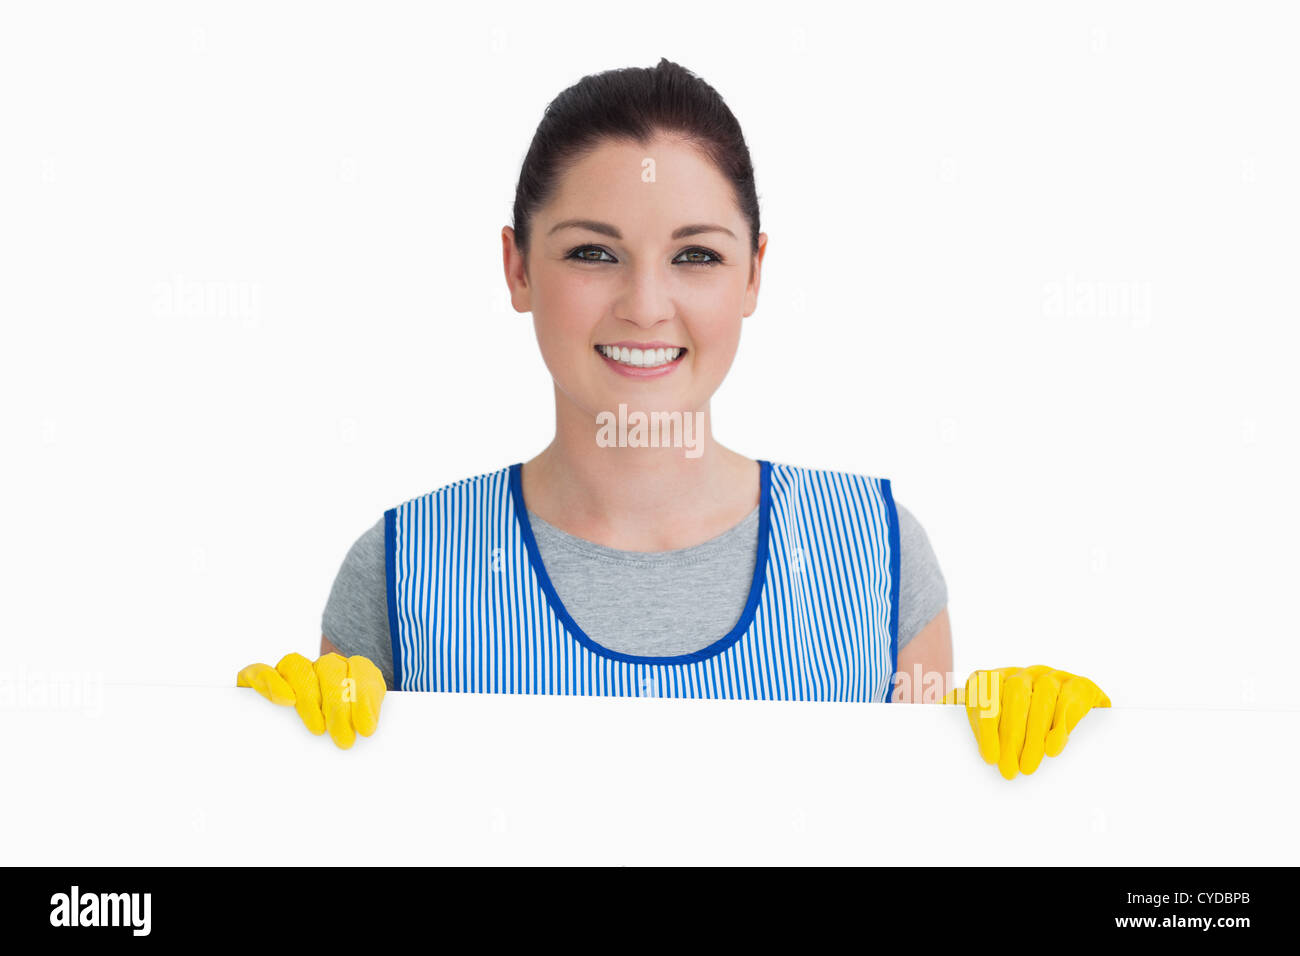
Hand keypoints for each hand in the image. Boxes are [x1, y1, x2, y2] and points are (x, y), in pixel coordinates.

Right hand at [236, 652, 385, 748]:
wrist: (278, 745)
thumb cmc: (326, 739)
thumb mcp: (347, 729)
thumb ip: (357, 725)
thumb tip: (365, 734)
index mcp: (347, 672)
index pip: (361, 669)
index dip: (366, 695)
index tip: (367, 728)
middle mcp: (318, 667)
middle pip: (330, 668)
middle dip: (340, 705)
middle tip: (344, 739)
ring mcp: (287, 672)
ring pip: (297, 667)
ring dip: (310, 697)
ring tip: (318, 730)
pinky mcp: (254, 679)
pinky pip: (262, 672)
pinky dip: (273, 683)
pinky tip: (285, 700)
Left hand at [940, 665, 1109, 779]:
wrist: (1071, 711)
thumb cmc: (1019, 723)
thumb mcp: (990, 719)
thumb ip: (967, 715)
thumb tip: (938, 709)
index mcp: (996, 678)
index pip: (983, 689)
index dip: (984, 723)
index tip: (988, 758)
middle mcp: (1023, 673)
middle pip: (1013, 694)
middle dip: (1010, 734)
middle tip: (1009, 770)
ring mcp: (1052, 676)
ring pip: (1042, 696)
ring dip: (1034, 734)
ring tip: (1030, 766)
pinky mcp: (1079, 684)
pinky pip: (1070, 698)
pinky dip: (1061, 724)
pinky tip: (1054, 748)